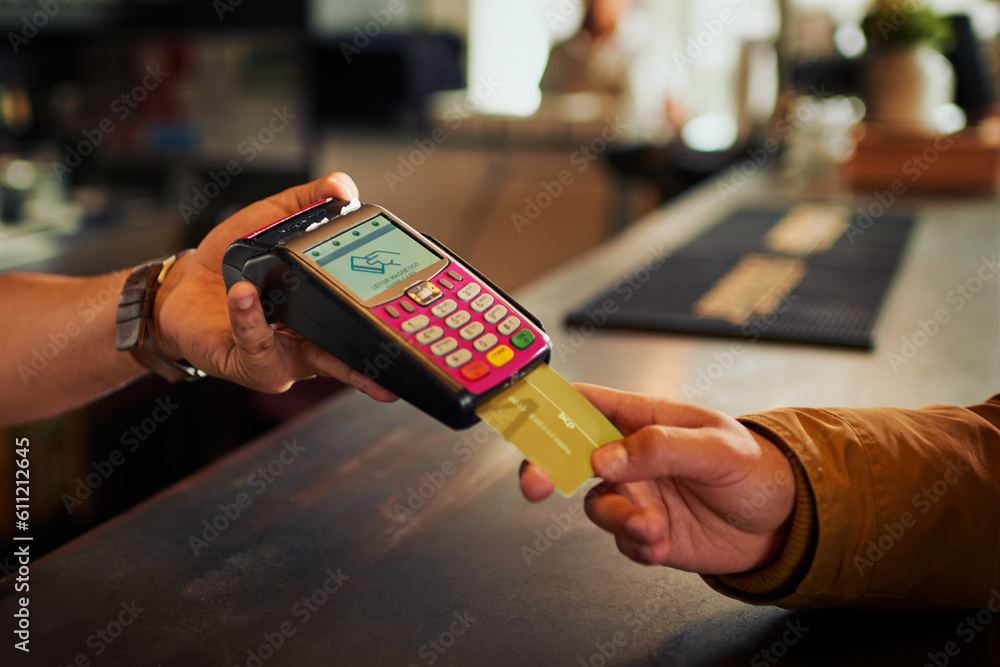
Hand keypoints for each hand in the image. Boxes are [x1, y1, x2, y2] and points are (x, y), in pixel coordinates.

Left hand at [152, 172, 396, 400]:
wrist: (184, 288)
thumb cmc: (233, 264)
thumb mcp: (276, 220)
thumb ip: (311, 200)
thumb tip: (343, 187)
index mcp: (329, 310)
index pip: (368, 318)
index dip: (392, 322)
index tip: (409, 314)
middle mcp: (316, 343)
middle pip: (355, 358)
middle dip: (374, 364)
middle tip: (387, 357)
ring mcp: (288, 359)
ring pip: (314, 360)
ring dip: (311, 334)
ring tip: (281, 294)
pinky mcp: (253, 365)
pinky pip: (259, 346)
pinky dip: (252, 319)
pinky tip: (246, 294)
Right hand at [519, 384, 794, 573]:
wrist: (785, 522)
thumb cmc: (757, 467)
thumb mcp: (717, 449)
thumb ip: (660, 448)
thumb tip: (603, 457)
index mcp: (642, 418)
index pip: (584, 402)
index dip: (548, 405)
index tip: (521, 418)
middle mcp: (630, 455)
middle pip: (569, 454)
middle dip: (546, 467)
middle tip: (537, 486)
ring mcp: (636, 493)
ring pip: (596, 504)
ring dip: (618, 520)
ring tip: (654, 530)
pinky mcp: (645, 529)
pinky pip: (621, 540)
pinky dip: (638, 546)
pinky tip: (665, 546)